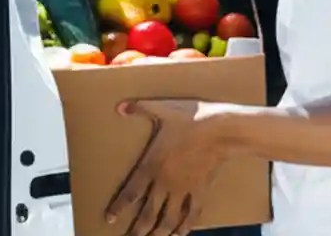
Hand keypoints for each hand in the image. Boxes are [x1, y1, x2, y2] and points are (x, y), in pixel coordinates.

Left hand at [105, 99, 227, 235]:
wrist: (220, 128)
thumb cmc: (191, 117)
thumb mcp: (162, 108)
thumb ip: (140, 108)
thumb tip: (120, 107)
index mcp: (151, 165)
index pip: (130, 192)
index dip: (119, 208)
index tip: (110, 219)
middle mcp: (165, 182)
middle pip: (148, 214)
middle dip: (138, 230)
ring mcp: (183, 189)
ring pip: (168, 219)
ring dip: (159, 233)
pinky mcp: (200, 191)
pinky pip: (192, 214)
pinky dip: (185, 227)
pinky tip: (180, 234)